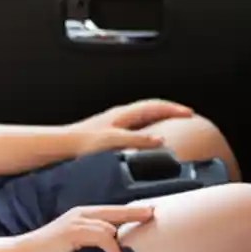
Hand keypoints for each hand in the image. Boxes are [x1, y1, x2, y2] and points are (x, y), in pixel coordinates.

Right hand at [9, 204, 155, 251]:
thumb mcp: (74, 243)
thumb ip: (91, 239)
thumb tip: (114, 244)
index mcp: (82, 214)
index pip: (111, 210)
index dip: (130, 211)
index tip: (148, 211)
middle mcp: (81, 213)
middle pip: (114, 211)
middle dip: (135, 213)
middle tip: (154, 213)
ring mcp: (76, 221)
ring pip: (109, 224)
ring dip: (122, 236)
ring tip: (133, 246)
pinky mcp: (72, 232)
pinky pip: (100, 237)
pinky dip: (112, 247)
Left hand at [69, 99, 194, 155]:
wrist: (61, 145)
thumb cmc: (82, 142)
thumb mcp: (113, 140)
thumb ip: (137, 140)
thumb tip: (161, 140)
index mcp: (123, 114)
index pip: (155, 105)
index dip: (174, 109)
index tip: (189, 113)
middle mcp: (120, 116)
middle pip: (151, 108)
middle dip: (170, 111)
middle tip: (185, 117)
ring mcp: (115, 123)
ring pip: (144, 117)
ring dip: (160, 120)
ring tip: (172, 127)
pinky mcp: (109, 133)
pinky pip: (136, 127)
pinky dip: (148, 130)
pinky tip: (148, 141)